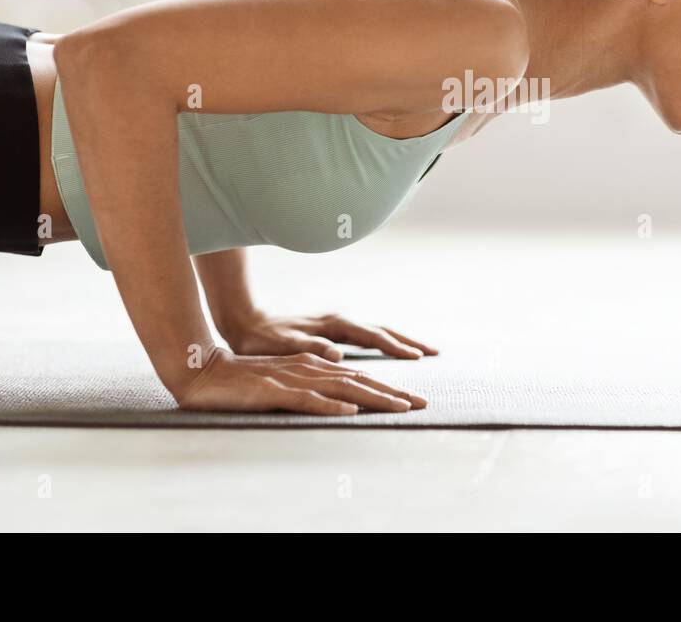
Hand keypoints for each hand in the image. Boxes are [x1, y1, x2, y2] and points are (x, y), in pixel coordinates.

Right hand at [176, 347, 426, 413]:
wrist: (203, 370)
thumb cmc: (244, 379)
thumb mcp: (285, 381)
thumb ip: (314, 385)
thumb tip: (344, 400)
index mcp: (313, 363)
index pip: (358, 375)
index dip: (388, 387)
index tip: (413, 400)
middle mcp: (310, 366)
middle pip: (359, 378)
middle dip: (392, 391)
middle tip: (421, 404)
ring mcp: (293, 377)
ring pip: (341, 387)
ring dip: (372, 397)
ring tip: (399, 407)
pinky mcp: (274, 390)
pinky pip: (307, 399)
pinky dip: (330, 405)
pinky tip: (349, 411)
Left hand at [223, 311, 439, 361]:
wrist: (244, 322)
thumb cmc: (260, 339)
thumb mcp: (282, 345)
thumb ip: (310, 348)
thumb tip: (338, 354)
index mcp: (332, 325)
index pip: (371, 336)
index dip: (394, 348)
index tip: (416, 358)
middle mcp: (339, 321)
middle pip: (382, 330)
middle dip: (409, 342)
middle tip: (436, 353)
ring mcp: (337, 324)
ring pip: (377, 331)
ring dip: (401, 341)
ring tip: (422, 352)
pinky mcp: (332, 330)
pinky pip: (367, 336)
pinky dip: (385, 342)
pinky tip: (390, 351)